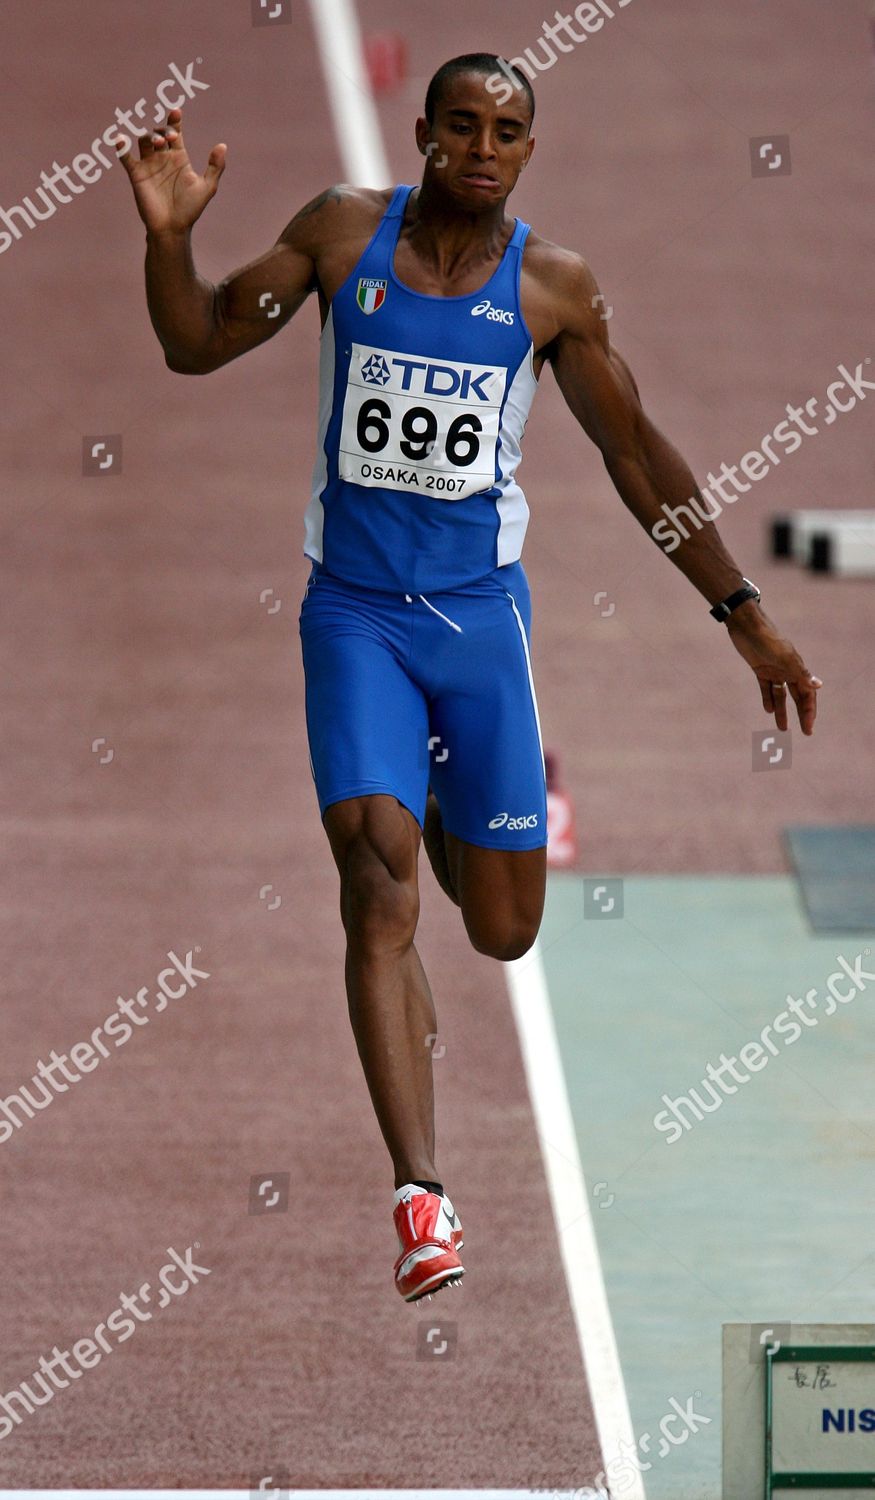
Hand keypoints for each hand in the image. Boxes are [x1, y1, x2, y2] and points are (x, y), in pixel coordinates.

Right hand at [118, 109, 225, 235]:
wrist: (173, 228)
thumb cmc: (190, 210)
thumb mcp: (207, 187)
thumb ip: (215, 167)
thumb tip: (222, 146)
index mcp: (179, 157)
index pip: (175, 132)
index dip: (174, 120)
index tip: (176, 111)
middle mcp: (162, 158)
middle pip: (158, 133)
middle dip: (163, 130)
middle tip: (169, 138)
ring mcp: (149, 165)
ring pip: (143, 140)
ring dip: (148, 136)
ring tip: (156, 144)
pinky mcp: (136, 174)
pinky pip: (126, 157)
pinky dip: (121, 147)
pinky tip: (120, 140)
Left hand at [726, 600, 821, 734]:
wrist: (747, 626)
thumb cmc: (768, 640)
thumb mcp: (785, 658)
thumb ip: (801, 673)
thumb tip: (818, 686)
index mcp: (797, 668)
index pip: (808, 694)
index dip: (809, 711)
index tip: (808, 728)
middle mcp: (787, 670)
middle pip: (798, 696)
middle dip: (802, 714)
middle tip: (804, 732)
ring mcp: (774, 670)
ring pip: (781, 695)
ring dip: (782, 710)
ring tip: (782, 727)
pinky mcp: (760, 668)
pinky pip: (766, 687)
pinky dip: (767, 698)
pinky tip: (767, 710)